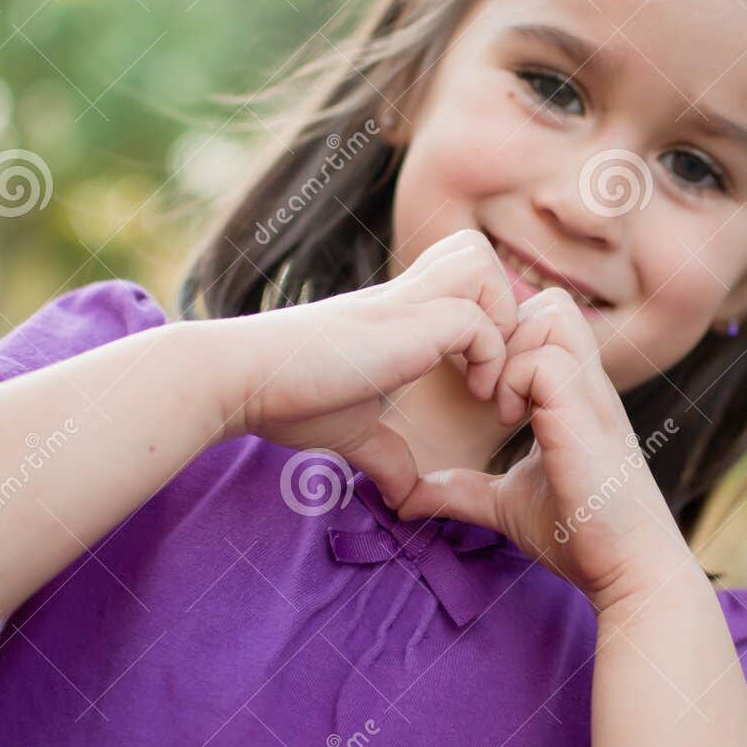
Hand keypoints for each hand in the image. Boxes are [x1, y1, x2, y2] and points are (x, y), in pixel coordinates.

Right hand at [236, 229, 518, 507]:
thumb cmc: (286, 398)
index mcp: (397, 315)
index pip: (461, 276)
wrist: (244, 380)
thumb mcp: (352, 431)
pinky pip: (476, 319)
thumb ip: (385, 455)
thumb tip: (404, 497)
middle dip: (503, 304)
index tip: (480, 378)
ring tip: (486, 376)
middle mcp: (405, 297)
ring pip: (484, 266)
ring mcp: (406, 304)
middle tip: (492, 366)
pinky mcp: (407, 324)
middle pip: (477, 250)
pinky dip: (489, 355)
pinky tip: (473, 392)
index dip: (485, 316)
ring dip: (501, 321)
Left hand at [395, 286, 694, 611]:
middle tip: (486, 390)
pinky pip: (545, 359)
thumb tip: (408, 497)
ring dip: (513, 353)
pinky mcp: (585, 413)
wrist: (627, 568)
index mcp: (571, 395)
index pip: (544, 321)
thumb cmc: (580, 536)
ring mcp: (590, 393)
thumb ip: (461, 489)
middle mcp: (585, 384)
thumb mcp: (506, 504)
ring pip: (552, 314)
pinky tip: (513, 423)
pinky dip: (517, 383)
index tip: (481, 390)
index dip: (506, 340)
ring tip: (501, 408)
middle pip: (551, 302)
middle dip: (509, 334)